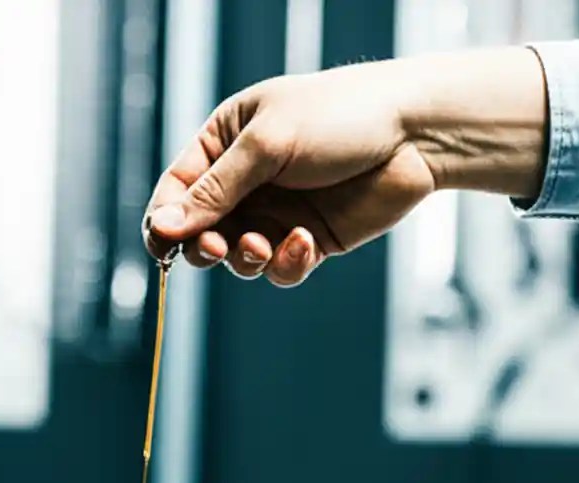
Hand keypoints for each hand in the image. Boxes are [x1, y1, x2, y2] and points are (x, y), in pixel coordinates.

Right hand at [143, 48, 546, 286]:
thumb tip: (163, 228)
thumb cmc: (339, 117)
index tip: (164, 245)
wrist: (415, 132)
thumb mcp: (267, 145)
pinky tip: (304, 243)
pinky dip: (284, 264)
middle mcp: (246, 182)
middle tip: (215, 246)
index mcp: (224, 144)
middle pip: (199, 232)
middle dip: (203, 245)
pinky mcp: (308, 241)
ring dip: (243, 258)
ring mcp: (277, 213)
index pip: (177, 191)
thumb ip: (215, 190)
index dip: (165, 221)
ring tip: (263, 244)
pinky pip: (279, 268)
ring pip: (237, 258)